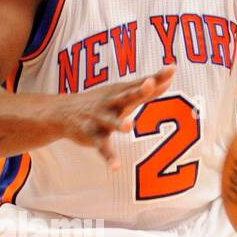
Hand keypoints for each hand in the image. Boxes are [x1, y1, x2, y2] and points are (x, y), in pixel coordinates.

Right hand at [60, 67, 175, 168]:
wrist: (64, 112)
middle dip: (139, 90)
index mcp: (121, 92)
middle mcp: (112, 103)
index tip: (172, 69)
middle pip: (127, 96)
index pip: (142, 83)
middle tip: (150, 83)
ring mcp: (101, 120)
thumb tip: (169, 78)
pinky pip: (102, 148)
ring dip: (120, 123)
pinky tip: (116, 167)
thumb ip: (147, 90)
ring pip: (112, 122)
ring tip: (129, 126)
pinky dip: (109, 157)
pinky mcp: (93, 137)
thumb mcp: (122, 93)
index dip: (157, 77)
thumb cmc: (102, 101)